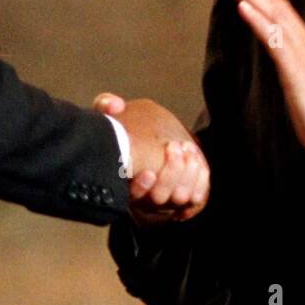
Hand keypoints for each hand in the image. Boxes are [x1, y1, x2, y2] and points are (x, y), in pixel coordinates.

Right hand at [93, 93, 209, 223]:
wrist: (157, 142)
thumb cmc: (129, 131)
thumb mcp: (112, 118)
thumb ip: (105, 106)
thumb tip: (115, 104)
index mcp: (124, 184)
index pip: (131, 196)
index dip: (141, 188)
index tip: (149, 173)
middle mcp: (144, 198)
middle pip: (158, 198)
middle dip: (170, 174)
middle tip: (173, 147)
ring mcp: (166, 200)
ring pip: (180, 197)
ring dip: (187, 173)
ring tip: (188, 148)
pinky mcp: (186, 196)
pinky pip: (197, 196)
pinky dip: (199, 178)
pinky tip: (195, 157)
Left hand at [215, 0, 304, 175]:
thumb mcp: (300, 83)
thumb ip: (289, 64)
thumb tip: (275, 54)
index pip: (281, 11)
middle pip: (277, 5)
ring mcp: (302, 55)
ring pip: (276, 14)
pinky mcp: (296, 71)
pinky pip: (275, 38)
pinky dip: (259, 20)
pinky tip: (244, 8)